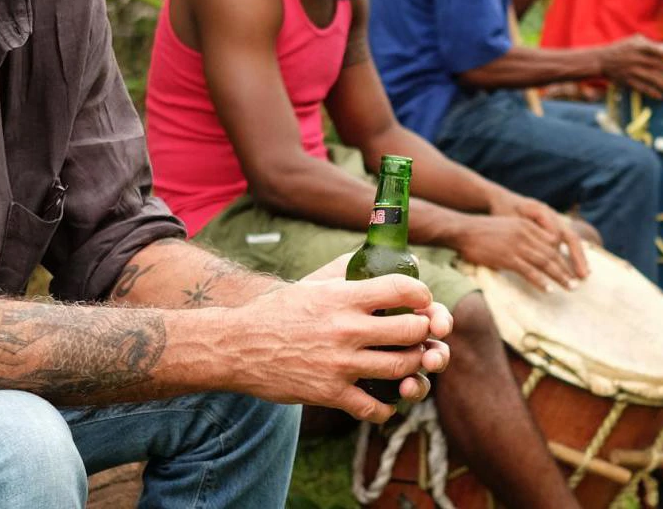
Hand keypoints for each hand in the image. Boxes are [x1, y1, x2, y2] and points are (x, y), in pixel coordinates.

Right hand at [231, 275, 452, 422]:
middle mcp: (346, 329)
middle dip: (424, 332)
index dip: (422, 295)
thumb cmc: (277, 311)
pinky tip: (388, 399)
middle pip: (412, 331)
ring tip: (409, 362)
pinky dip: (388, 406)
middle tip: (420, 333)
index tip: (423, 301)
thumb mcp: (313, 284)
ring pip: (401, 368)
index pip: (401, 288)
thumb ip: (345, 272)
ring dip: (414, 366)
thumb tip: (374, 256)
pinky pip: (374, 406)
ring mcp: (340, 364)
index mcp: (343, 297)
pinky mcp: (330, 393)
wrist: (238, 346)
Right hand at [458, 192, 588, 288]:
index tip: (571, 268)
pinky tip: (548, 289)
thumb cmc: (482, 231)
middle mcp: (525, 234)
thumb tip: (533, 252)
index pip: (552, 241)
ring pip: (545, 262)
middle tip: (576, 282)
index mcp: (527, 225)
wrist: (463, 230)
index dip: (564, 256)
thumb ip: (523, 236)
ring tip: (569, 287)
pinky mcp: (507, 257)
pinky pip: (529, 271)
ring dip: (559, 276)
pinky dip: (540, 281)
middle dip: (566, 269)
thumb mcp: (508, 226)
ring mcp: (517, 245)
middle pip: (552, 253)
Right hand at [597, 36, 662, 96]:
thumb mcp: (633, 41)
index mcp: (637, 47)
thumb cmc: (621, 49)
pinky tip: (659, 95)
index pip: (654, 49)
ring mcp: (631, 71)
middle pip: (656, 65)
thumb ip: (650, 44)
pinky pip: (641, 87)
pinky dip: (651, 92)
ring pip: (651, 78)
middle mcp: (635, 59)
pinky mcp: (627, 81)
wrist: (601, 60)